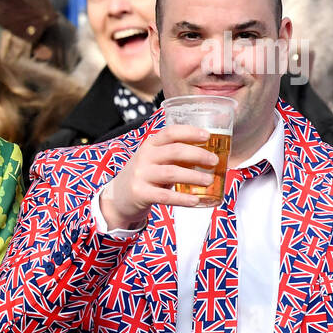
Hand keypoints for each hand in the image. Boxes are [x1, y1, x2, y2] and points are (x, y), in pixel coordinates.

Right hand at [98, 124, 216, 229]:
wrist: (118, 196)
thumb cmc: (144, 176)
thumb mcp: (153, 160)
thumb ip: (173, 156)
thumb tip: (208, 156)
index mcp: (150, 145)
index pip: (170, 132)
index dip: (189, 132)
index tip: (207, 136)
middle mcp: (144, 157)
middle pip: (174, 151)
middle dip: (198, 154)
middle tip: (214, 161)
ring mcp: (140, 175)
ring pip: (171, 173)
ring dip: (193, 176)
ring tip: (209, 180)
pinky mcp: (140, 193)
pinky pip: (164, 196)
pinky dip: (182, 199)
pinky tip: (195, 201)